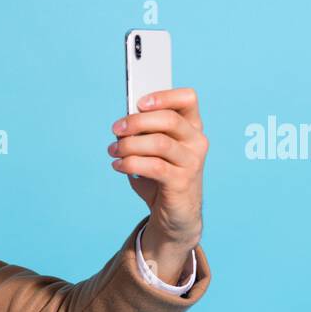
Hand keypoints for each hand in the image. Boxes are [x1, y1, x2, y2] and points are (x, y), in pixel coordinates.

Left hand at [108, 87, 206, 284]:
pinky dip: (130, 164)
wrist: (175, 215)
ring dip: (129, 145)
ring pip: (159, 143)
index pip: (188, 99)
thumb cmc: (162, 177)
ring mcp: (192, 162)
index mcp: (192, 127)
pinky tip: (118, 165)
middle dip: (137, 122)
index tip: (138, 103)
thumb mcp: (153, 152)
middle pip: (169, 119)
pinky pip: (153, 167)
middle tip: (116, 129)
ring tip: (113, 151)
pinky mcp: (182, 182)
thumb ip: (143, 134)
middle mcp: (197, 141)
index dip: (164, 96)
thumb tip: (122, 125)